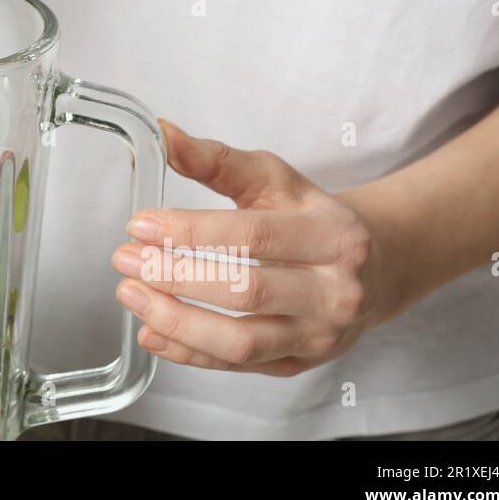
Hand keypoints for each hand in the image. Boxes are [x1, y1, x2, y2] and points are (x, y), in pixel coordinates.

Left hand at [112, 120, 406, 375]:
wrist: (373, 270)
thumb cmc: (313, 219)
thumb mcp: (275, 180)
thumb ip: (218, 160)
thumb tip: (163, 133)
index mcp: (332, 236)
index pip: (253, 235)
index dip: (190, 231)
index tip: (139, 225)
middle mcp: (334, 292)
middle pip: (246, 291)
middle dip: (175, 277)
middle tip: (125, 260)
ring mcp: (319, 336)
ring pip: (241, 342)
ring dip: (176, 322)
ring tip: (131, 296)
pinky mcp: (299, 365)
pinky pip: (237, 366)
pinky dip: (188, 353)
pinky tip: (151, 331)